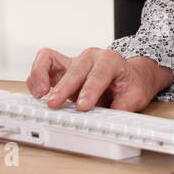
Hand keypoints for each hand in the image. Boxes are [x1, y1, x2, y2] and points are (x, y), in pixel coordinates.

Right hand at [27, 47, 171, 112]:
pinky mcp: (63, 68)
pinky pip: (44, 63)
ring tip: (39, 93)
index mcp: (111, 60)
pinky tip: (36, 91)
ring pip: (53, 60)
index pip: (99, 74)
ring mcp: (74, 60)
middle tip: (55, 104)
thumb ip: (124, 106)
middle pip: (75, 69)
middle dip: (64, 87)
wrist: (130, 76)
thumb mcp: (136, 96)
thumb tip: (112, 116)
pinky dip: (36, 74)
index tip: (83, 106)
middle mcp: (91, 57)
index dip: (90, 90)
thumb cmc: (131, 84)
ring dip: (43, 75)